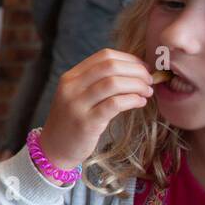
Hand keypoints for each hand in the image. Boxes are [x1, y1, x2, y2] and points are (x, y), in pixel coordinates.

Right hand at [38, 49, 153, 170]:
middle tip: (149, 81)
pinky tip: (140, 103)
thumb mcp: (79, 96)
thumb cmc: (73, 121)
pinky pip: (115, 104)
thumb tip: (134, 70)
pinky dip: (133, 100)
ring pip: (113, 83)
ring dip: (137, 85)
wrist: (54, 149)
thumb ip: (98, 82)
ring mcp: (77, 105)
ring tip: (147, 92)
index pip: (104, 56)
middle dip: (137, 71)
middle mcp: (71, 88)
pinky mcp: (86, 122)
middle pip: (110, 66)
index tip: (143, 68)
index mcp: (70, 77)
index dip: (129, 59)